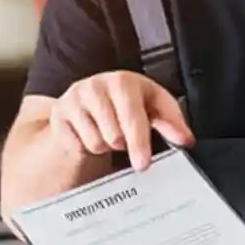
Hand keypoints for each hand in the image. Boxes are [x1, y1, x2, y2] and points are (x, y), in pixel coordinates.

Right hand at [48, 71, 194, 170]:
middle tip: (124, 146)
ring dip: (105, 146)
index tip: (143, 164)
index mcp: (123, 80)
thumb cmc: (127, 106)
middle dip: (123, 147)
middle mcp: (96, 85)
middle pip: (114, 133)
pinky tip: (90, 135)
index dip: (140, 142)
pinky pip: (76, 146)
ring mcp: (74, 98)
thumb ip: (172, 122)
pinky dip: (86, 148)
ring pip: (95, 143)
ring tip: (108, 135)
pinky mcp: (59, 113)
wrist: (88, 104)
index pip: (133, 115)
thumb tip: (186, 139)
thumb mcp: (152, 108)